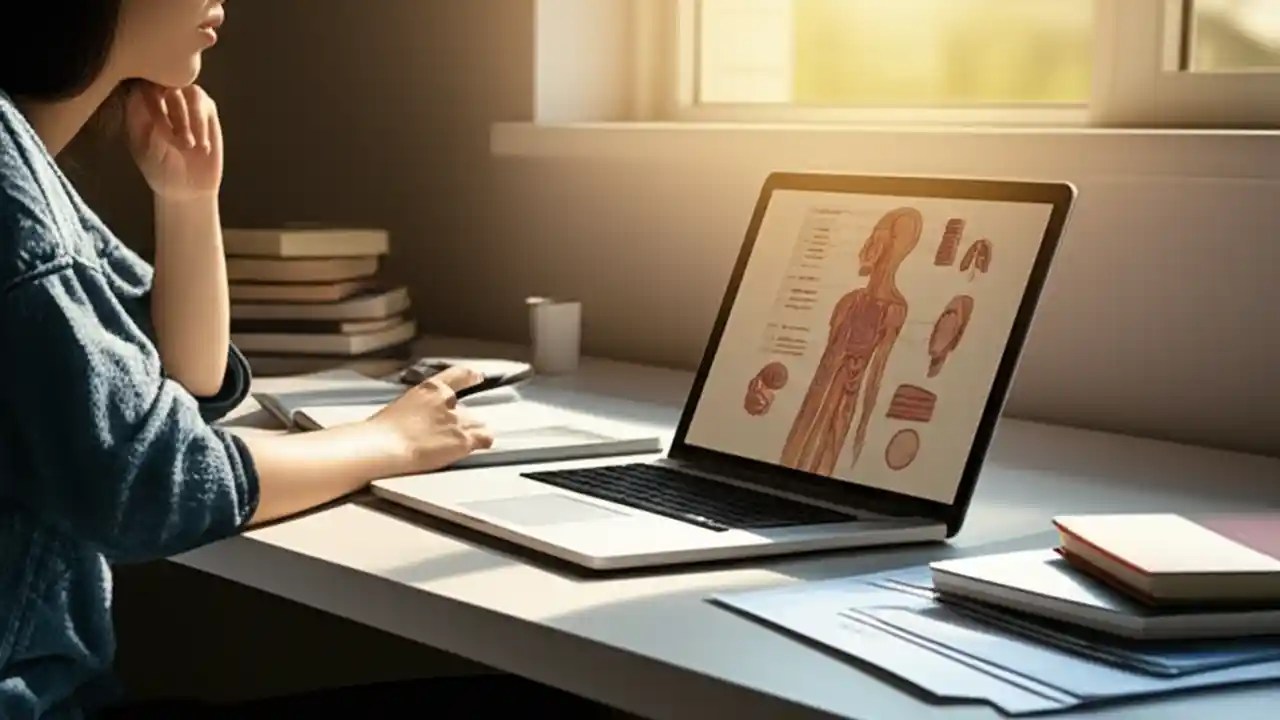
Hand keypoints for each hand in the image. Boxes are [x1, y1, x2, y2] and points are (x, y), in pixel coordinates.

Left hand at [126, 82, 222, 200]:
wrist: (188, 188)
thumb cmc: (161, 170)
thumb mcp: (146, 150)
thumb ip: (144, 123)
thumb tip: (144, 96)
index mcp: (139, 107)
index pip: (141, 86)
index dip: (151, 100)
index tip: (160, 128)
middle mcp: (161, 99)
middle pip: (165, 81)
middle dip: (173, 112)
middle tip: (179, 142)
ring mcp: (184, 101)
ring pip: (187, 89)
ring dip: (188, 119)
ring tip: (188, 146)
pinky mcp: (205, 109)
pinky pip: (203, 103)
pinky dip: (202, 125)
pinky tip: (200, 146)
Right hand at [368, 366, 494, 473]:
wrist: (385, 445)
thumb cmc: (382, 431)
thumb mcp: (402, 407)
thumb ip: (421, 409)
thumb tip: (424, 419)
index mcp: (429, 389)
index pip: (456, 376)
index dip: (469, 376)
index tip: (477, 376)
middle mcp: (447, 401)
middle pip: (468, 412)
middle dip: (461, 424)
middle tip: (446, 438)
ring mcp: (457, 420)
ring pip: (478, 425)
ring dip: (470, 435)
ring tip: (451, 447)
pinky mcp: (463, 439)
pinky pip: (485, 439)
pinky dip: (481, 442)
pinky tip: (470, 448)